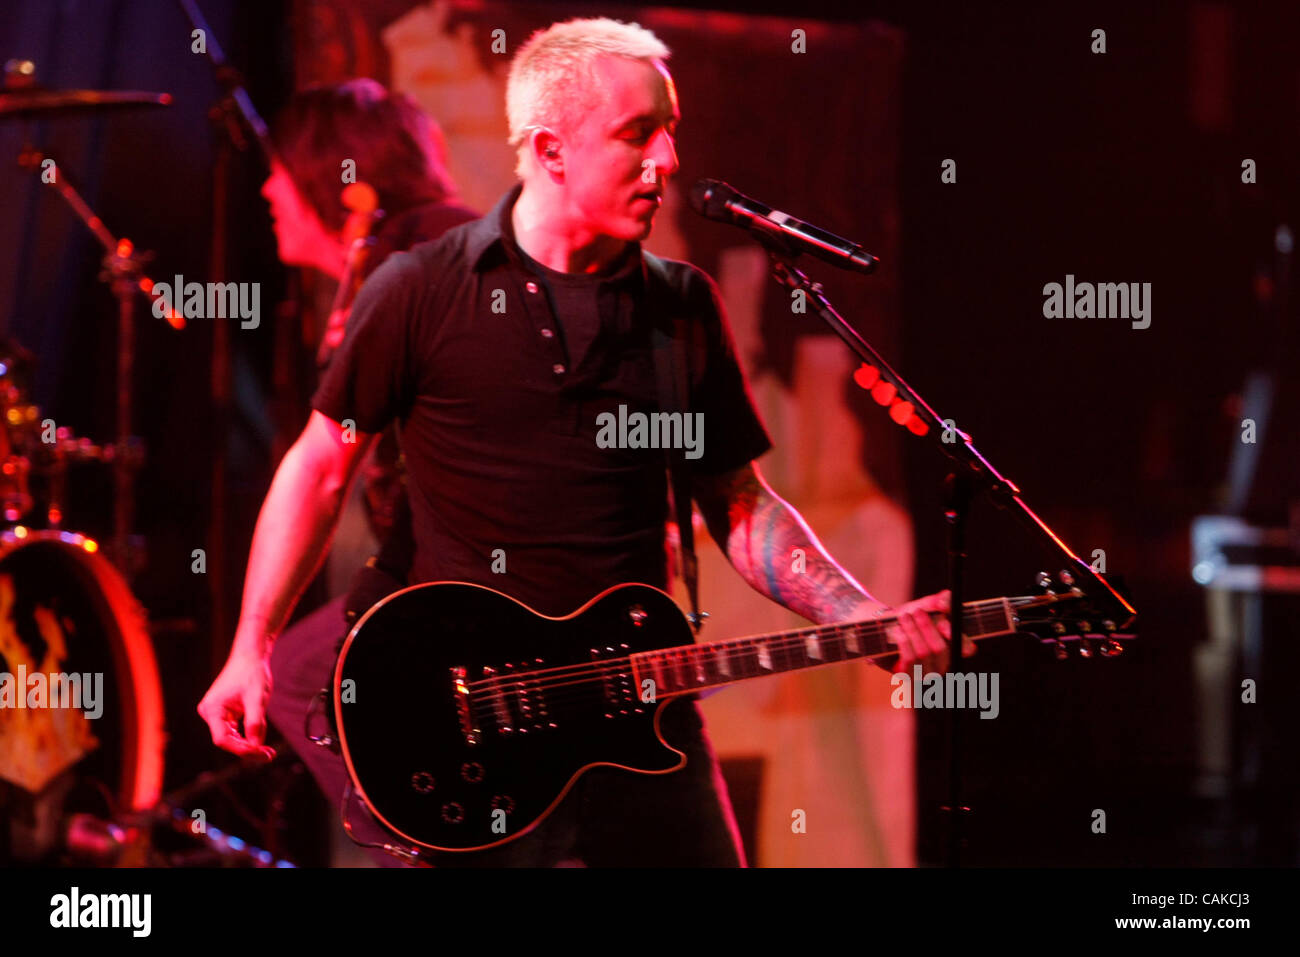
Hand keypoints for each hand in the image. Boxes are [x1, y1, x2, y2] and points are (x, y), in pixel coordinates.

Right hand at [197, 650, 276, 760]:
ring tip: (267, 752)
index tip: (259, 753)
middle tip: (268, 756)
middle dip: (248, 749)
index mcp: (212, 710)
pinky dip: (249, 735)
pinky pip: (236, 730)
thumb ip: (255, 722)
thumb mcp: (257, 698)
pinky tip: (261, 739)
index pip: (222, 739)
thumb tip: (255, 746)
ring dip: (249, 744)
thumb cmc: (252, 673)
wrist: (251, 655)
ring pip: (233, 737)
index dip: (241, 749)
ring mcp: (217, 713)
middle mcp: (210, 713)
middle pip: (227, 741)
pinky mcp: (226, 713)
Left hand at [855, 590, 975, 673]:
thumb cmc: (908, 619)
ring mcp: (927, 672)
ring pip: (924, 653)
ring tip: (904, 618)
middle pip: (940, 648)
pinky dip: (903, 642)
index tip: (946, 625)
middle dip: (927, 627)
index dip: (961, 639)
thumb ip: (935, 601)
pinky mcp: (910, 676)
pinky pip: (909, 660)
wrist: (883, 630)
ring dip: (912, 631)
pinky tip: (898, 631)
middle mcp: (943, 663)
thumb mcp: (922, 606)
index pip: (965, 647)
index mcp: (952, 646)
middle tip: (916, 611)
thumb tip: (946, 598)